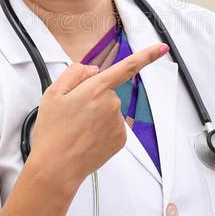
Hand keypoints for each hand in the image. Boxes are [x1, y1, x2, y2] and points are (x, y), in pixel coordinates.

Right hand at [28, 43, 167, 191]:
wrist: (57, 167)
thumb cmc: (53, 132)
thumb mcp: (53, 93)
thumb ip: (75, 73)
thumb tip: (92, 70)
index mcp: (96, 88)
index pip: (127, 67)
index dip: (147, 56)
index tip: (161, 48)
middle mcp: (112, 104)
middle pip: (107, 91)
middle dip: (92, 98)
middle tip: (72, 113)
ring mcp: (118, 123)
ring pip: (109, 110)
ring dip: (96, 115)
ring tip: (77, 129)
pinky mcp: (120, 139)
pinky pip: (112, 126)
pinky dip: (101, 130)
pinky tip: (86, 138)